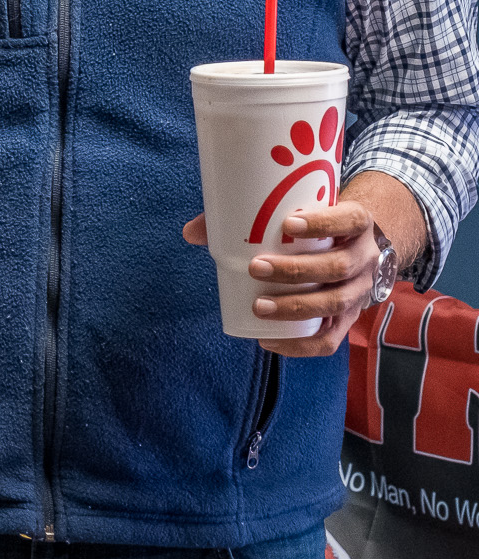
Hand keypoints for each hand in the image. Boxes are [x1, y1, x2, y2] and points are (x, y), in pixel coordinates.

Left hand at [181, 202, 382, 356]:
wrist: (354, 248)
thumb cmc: (313, 226)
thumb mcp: (296, 212)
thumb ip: (246, 216)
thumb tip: (192, 232)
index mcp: (357, 222)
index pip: (349, 219)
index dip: (323, 223)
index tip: (288, 223)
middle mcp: (365, 258)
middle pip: (338, 267)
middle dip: (296, 270)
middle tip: (256, 267)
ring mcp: (360, 291)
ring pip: (336, 303)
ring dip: (296, 307)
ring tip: (259, 306)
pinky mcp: (349, 319)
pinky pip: (331, 339)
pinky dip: (301, 345)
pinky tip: (270, 342)